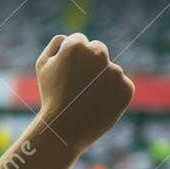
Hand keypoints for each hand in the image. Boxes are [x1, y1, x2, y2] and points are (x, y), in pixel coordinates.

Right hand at [34, 33, 134, 149]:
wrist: (65, 130)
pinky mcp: (127, 87)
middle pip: (98, 50)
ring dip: (100, 81)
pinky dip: (111, 95)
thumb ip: (54, 46)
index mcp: (76, 46)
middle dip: (90, 63)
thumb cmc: (51, 98)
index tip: (66, 73)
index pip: (79, 41)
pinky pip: (120, 86)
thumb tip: (67, 37)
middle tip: (77, 86)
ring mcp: (115, 71)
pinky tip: (97, 106)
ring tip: (86, 100)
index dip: (71, 58)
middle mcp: (98, 54)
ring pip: (109, 70)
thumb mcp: (42, 68)